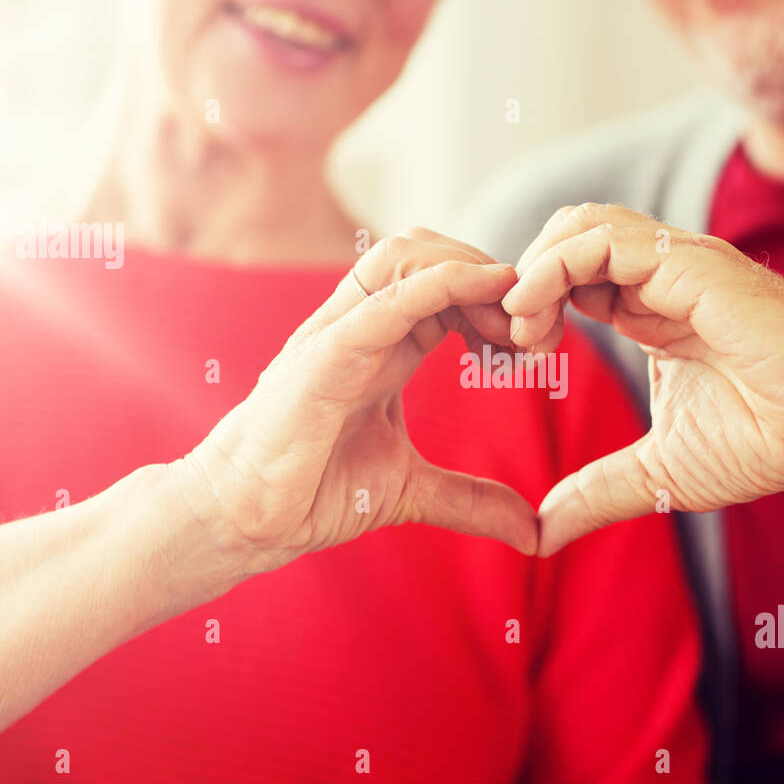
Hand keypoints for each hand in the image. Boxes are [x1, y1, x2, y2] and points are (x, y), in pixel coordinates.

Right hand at [175, 230, 538, 583]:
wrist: (247, 518)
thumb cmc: (312, 491)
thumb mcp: (412, 491)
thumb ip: (472, 500)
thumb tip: (533, 532)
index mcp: (385, 344)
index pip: (448, 285)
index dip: (499, 300)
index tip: (536, 345)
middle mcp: (363, 324)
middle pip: (433, 252)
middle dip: (494, 277)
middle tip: (534, 332)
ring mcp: (341, 331)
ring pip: (408, 254)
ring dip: (473, 270)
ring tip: (512, 321)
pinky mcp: (325, 352)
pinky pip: (386, 297)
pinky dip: (443, 282)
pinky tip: (487, 289)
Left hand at [503, 204, 783, 555]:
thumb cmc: (772, 439)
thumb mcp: (659, 472)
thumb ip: (597, 492)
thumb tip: (541, 533)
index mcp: (651, 309)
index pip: (570, 275)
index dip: (531, 304)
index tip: (512, 355)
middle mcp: (660, 277)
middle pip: (567, 236)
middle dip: (523, 279)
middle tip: (510, 340)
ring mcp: (678, 265)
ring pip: (580, 225)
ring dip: (533, 269)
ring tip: (519, 328)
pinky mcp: (693, 267)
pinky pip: (606, 241)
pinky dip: (555, 267)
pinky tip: (538, 317)